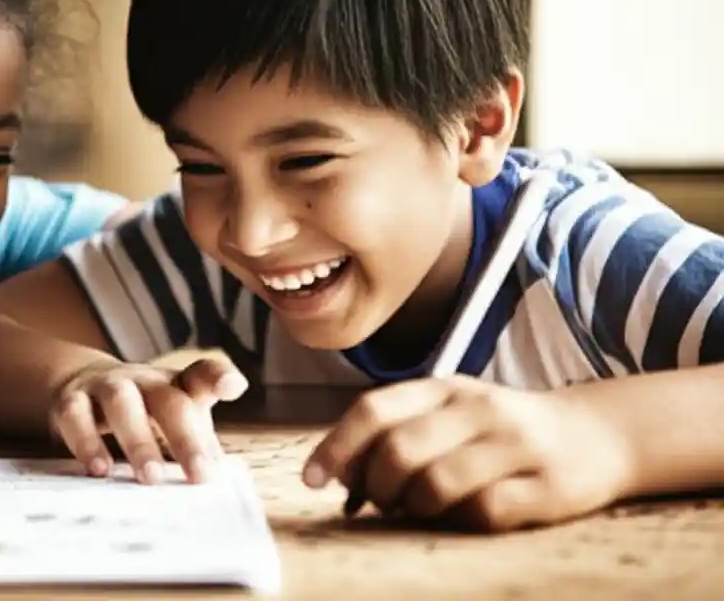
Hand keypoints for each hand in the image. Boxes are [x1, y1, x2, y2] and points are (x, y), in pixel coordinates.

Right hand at [48, 357, 247, 484]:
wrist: (80, 384)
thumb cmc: (142, 412)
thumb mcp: (172, 421)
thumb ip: (196, 444)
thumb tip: (215, 475)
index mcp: (175, 385)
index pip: (202, 375)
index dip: (218, 377)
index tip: (233, 387)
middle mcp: (143, 380)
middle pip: (167, 400)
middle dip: (185, 437)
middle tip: (200, 474)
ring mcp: (105, 387)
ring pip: (121, 404)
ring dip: (137, 440)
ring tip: (150, 477)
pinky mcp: (71, 401)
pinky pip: (77, 417)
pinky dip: (87, 443)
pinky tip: (99, 470)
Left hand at [302, 376, 634, 531]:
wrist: (598, 434)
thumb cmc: (501, 431)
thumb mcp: (449, 414)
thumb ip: (397, 434)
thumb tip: (336, 477)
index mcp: (444, 388)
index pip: (374, 410)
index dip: (336, 447)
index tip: (312, 480)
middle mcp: (478, 409)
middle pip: (399, 449)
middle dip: (375, 485)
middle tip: (379, 502)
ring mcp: (515, 446)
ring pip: (437, 483)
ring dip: (415, 507)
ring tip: (422, 508)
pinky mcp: (548, 487)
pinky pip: (485, 512)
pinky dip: (462, 522)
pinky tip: (466, 517)